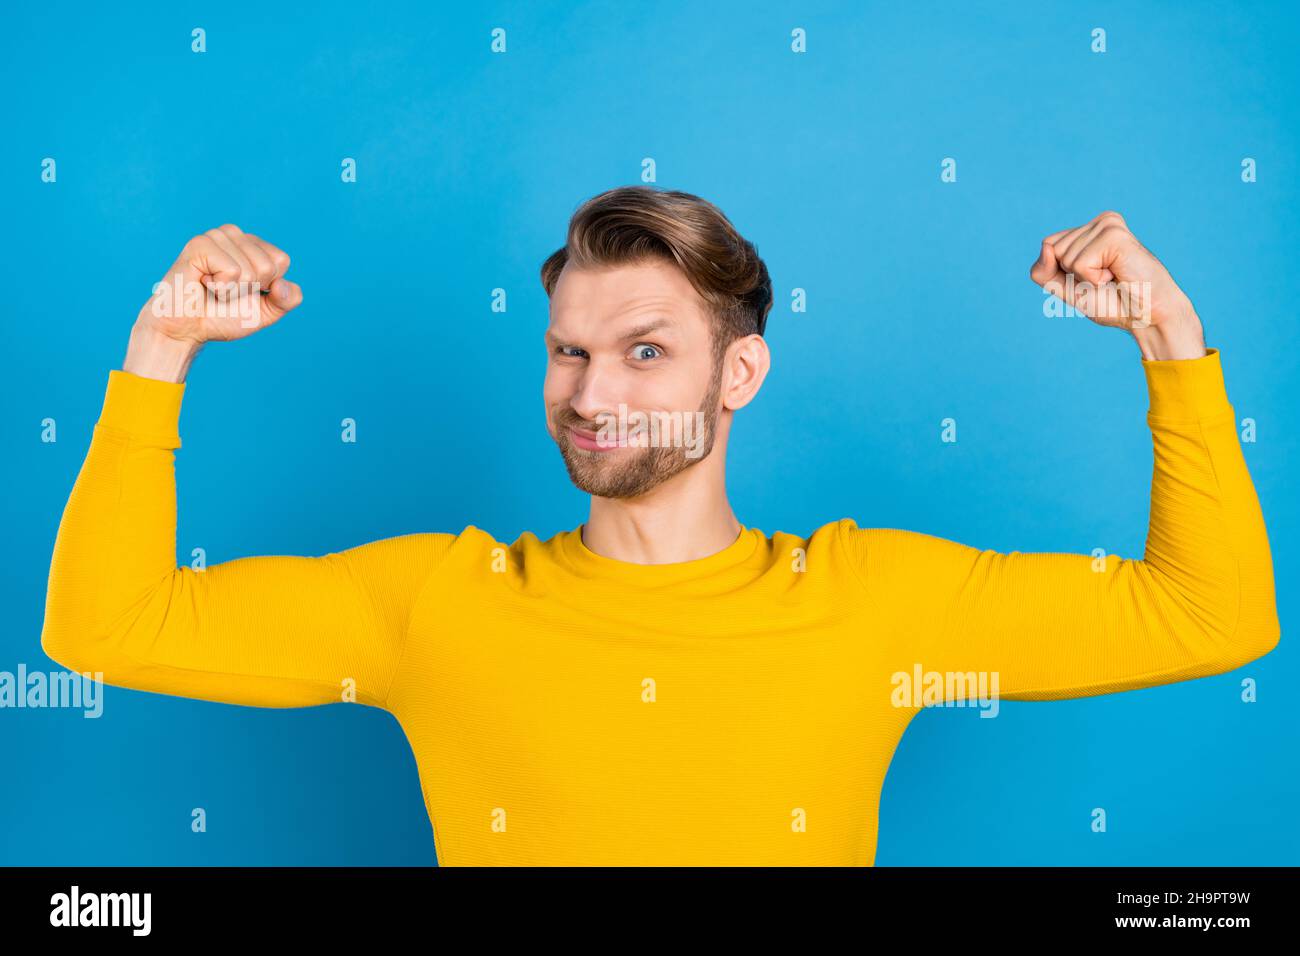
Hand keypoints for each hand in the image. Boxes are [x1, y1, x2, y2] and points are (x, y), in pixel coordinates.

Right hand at [135, 224, 302, 345]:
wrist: (187, 329)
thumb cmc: (222, 316)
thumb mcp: (265, 311)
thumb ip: (287, 299)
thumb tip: (284, 284)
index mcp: (250, 244)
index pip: (281, 261)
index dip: (267, 286)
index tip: (243, 290)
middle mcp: (233, 234)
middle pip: (268, 266)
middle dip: (249, 289)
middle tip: (224, 291)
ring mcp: (215, 236)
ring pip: (251, 271)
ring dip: (233, 291)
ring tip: (212, 288)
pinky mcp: (200, 245)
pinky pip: (233, 271)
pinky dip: (221, 288)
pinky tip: (203, 284)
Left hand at [1029, 210, 1204, 359]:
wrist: (1145, 315)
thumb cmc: (1112, 302)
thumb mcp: (1067, 289)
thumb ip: (1045, 271)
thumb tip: (1045, 246)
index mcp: (1090, 230)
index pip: (1048, 245)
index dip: (1061, 272)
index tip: (1090, 279)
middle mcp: (1099, 222)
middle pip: (1053, 249)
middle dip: (1073, 275)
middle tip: (1104, 280)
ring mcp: (1108, 225)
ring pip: (1065, 257)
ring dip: (1086, 278)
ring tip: (1113, 277)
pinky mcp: (1115, 235)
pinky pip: (1080, 263)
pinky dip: (1093, 278)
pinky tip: (1117, 274)